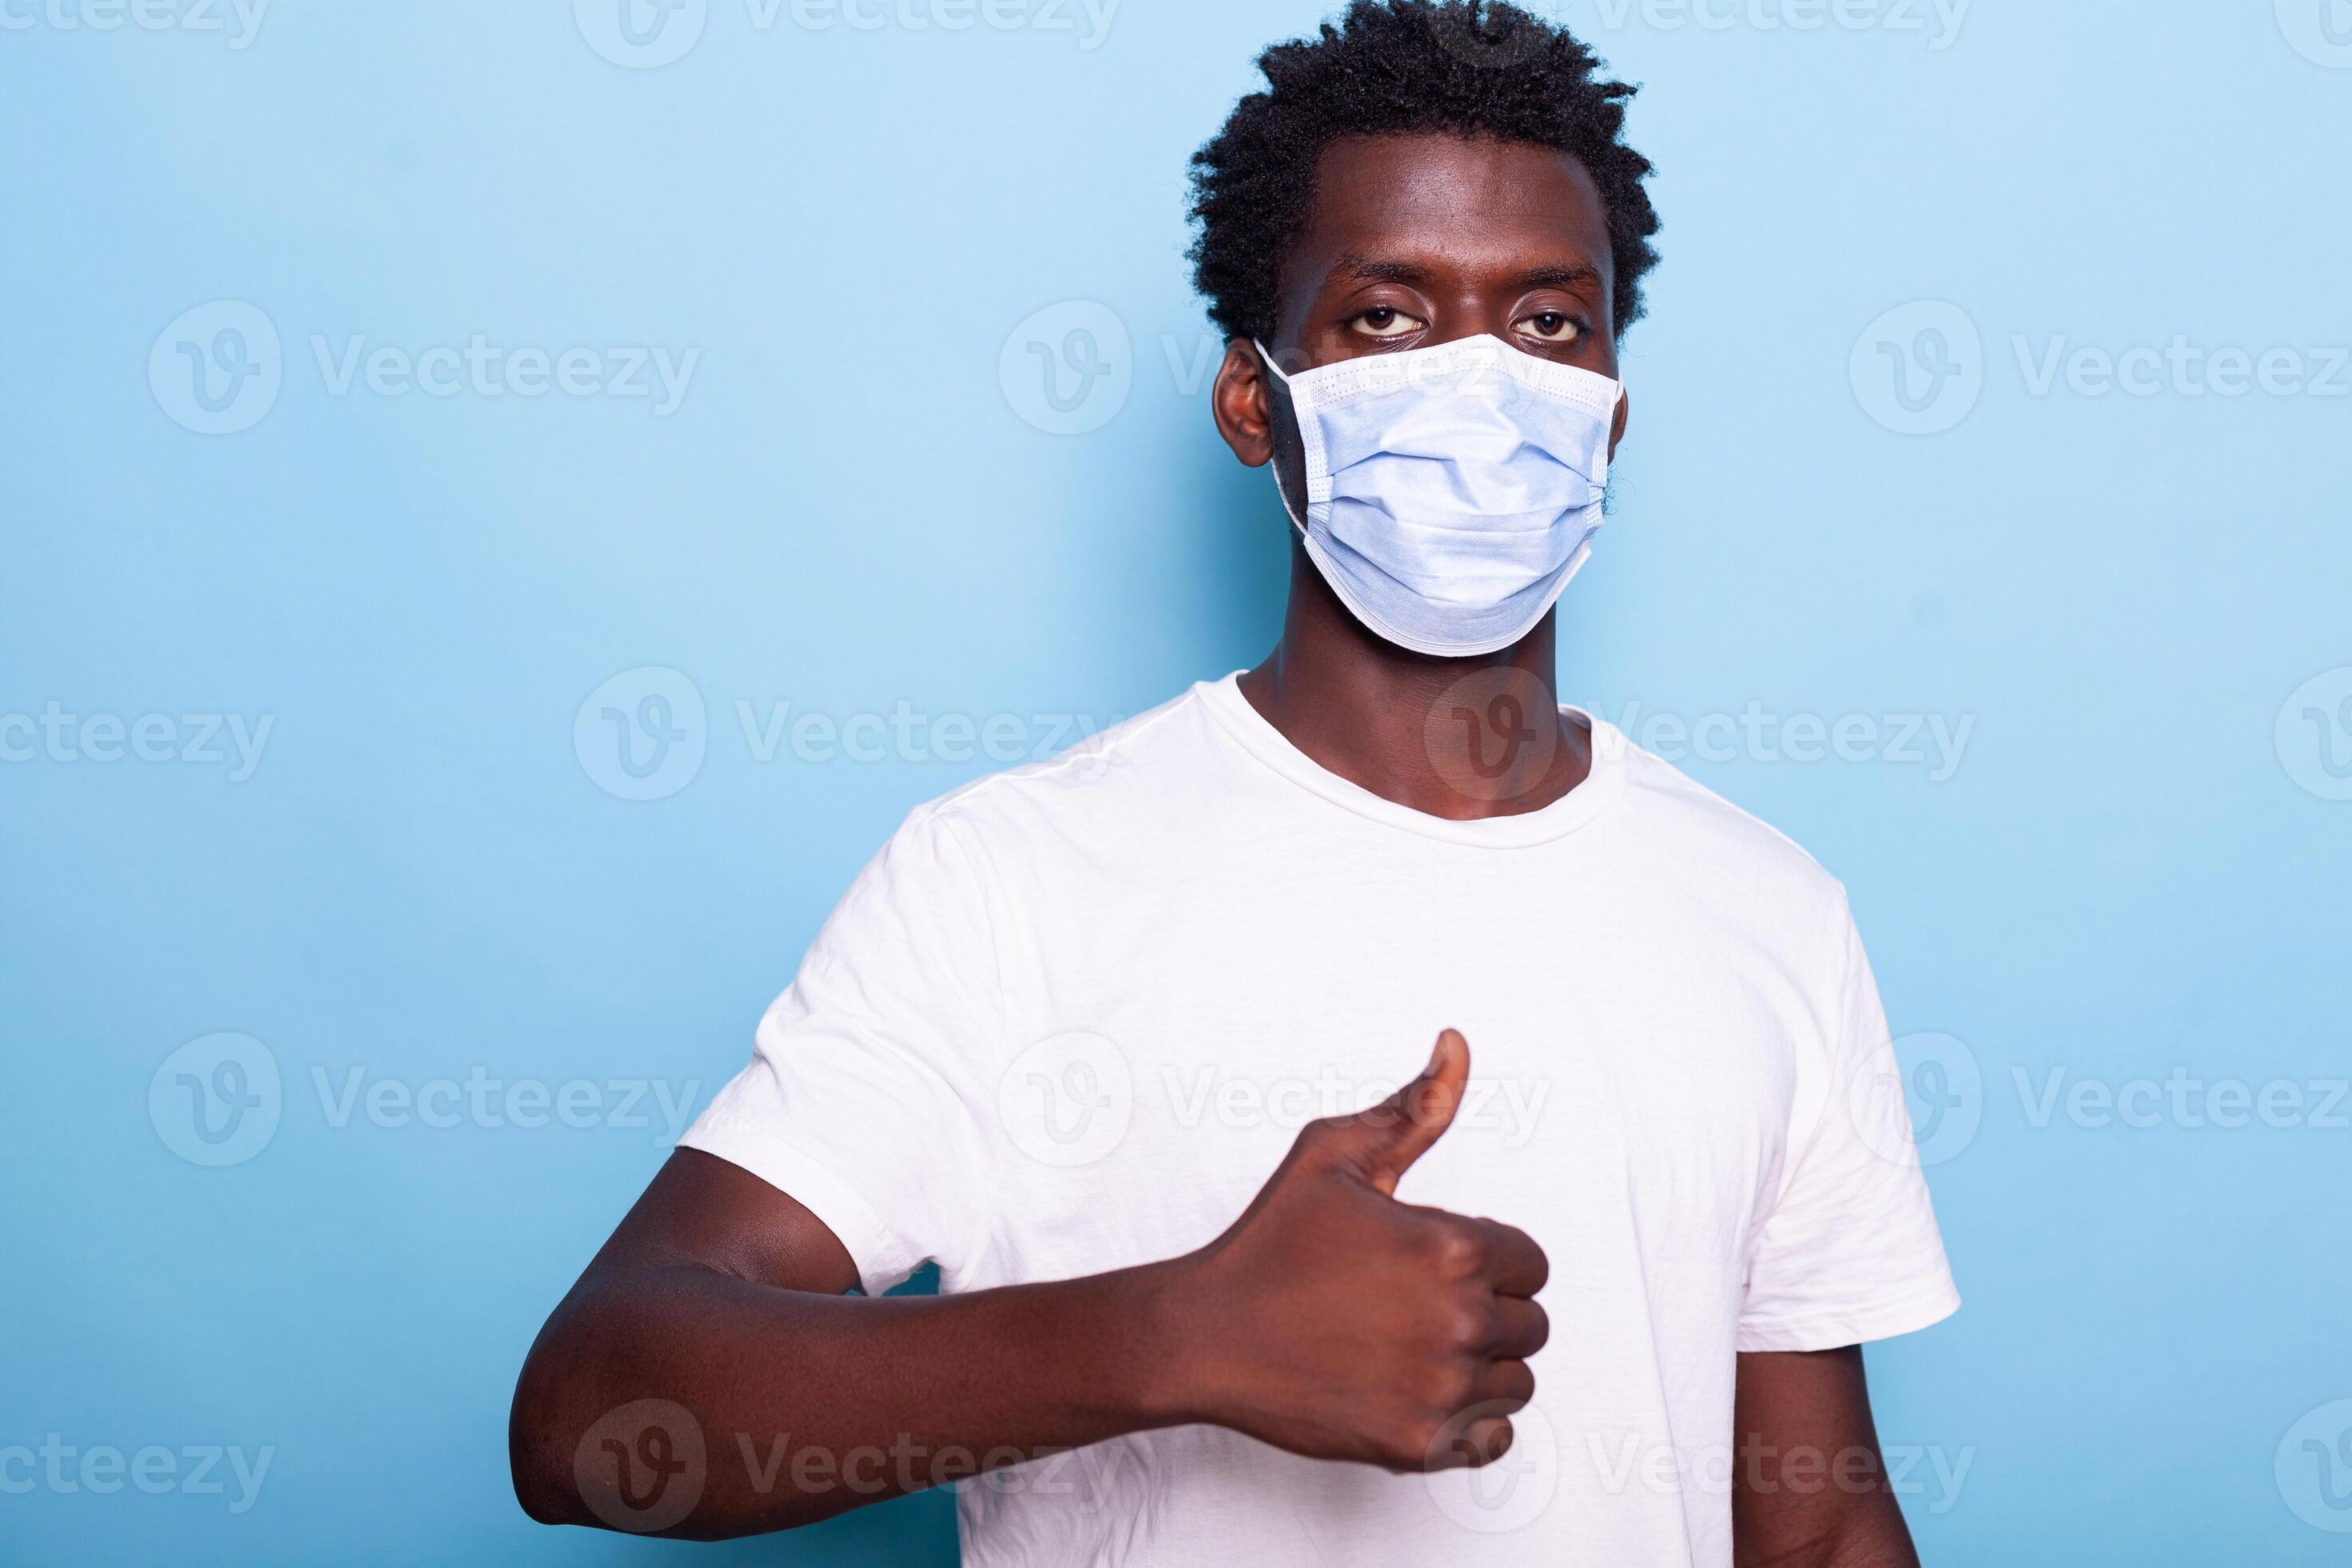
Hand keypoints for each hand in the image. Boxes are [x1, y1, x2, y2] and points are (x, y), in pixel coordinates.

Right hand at [1168, 1030, 1549, 1470]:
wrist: (1205, 1336)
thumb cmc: (1268, 1244)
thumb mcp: (1333, 1155)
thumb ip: (1413, 1108)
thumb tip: (1456, 1044)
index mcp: (1451, 1248)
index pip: (1530, 1262)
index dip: (1487, 1260)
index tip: (1433, 1266)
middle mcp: (1459, 1320)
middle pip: (1531, 1323)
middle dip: (1487, 1311)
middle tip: (1417, 1307)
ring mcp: (1442, 1389)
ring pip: (1517, 1381)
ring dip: (1481, 1366)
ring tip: (1415, 1348)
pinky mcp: (1422, 1444)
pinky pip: (1495, 1440)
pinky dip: (1472, 1424)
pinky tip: (1423, 1393)